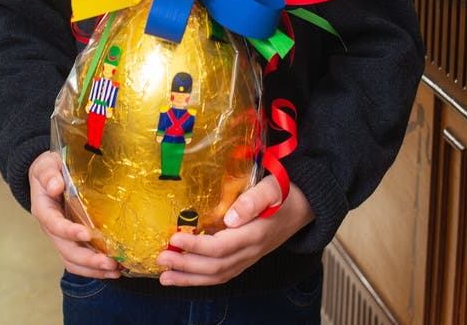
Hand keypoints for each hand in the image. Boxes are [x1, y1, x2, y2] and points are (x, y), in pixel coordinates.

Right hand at [29, 150, 120, 278]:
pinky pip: (79, 260)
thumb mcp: (46, 166)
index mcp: (44, 210)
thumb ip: (49, 175)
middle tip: (109, 262)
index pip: (55, 225)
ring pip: (73, 260)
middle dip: (88, 259)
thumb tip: (55, 186)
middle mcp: (51, 228)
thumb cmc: (48, 169)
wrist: (47, 176)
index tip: (86, 234)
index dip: (69, 231)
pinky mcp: (71, 240)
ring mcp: (61, 237)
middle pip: (67, 250)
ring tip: (115, 270)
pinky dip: (94, 268)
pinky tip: (112, 269)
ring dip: (93, 268)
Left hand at [156, 175, 313, 286]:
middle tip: (161, 258)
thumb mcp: (273, 188)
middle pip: (215, 267)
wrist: (305, 205)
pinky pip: (222, 274)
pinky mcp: (246, 258)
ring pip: (217, 276)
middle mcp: (251, 251)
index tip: (173, 238)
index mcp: (255, 234)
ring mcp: (249, 258)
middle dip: (186, 266)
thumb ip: (253, 201)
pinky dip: (201, 278)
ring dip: (190, 278)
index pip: (220, 248)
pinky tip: (185, 276)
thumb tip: (231, 218)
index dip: (195, 246)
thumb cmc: (286, 192)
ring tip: (165, 277)